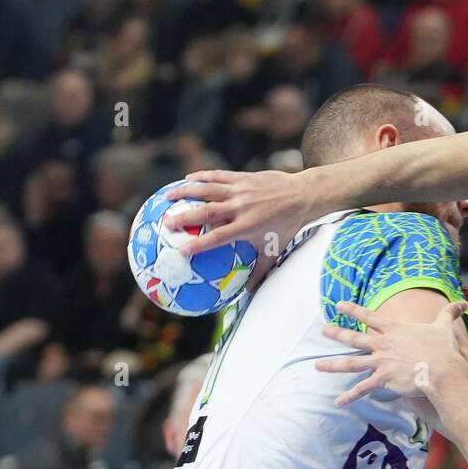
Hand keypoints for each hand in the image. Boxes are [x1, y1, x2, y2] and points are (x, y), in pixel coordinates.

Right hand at [165, 168, 308, 291]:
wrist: (301, 196)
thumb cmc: (287, 226)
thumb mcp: (274, 251)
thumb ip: (259, 271)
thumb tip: (249, 293)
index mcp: (246, 228)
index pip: (218, 238)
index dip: (199, 244)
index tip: (182, 251)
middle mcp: (240, 208)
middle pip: (207, 212)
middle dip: (184, 217)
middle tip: (166, 222)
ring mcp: (240, 191)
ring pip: (208, 189)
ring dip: (186, 191)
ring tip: (167, 196)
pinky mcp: (242, 178)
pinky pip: (218, 176)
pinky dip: (202, 177)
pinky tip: (188, 179)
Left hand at [316, 299, 467, 406]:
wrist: (441, 370)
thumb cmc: (442, 349)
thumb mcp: (444, 327)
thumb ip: (449, 313)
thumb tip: (463, 303)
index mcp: (394, 329)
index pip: (369, 317)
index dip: (353, 310)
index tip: (339, 306)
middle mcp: (383, 344)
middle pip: (355, 338)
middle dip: (337, 334)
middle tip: (323, 331)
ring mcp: (381, 362)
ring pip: (351, 363)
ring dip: (333, 365)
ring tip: (316, 367)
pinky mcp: (383, 379)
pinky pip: (362, 389)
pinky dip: (349, 397)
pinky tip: (337, 402)